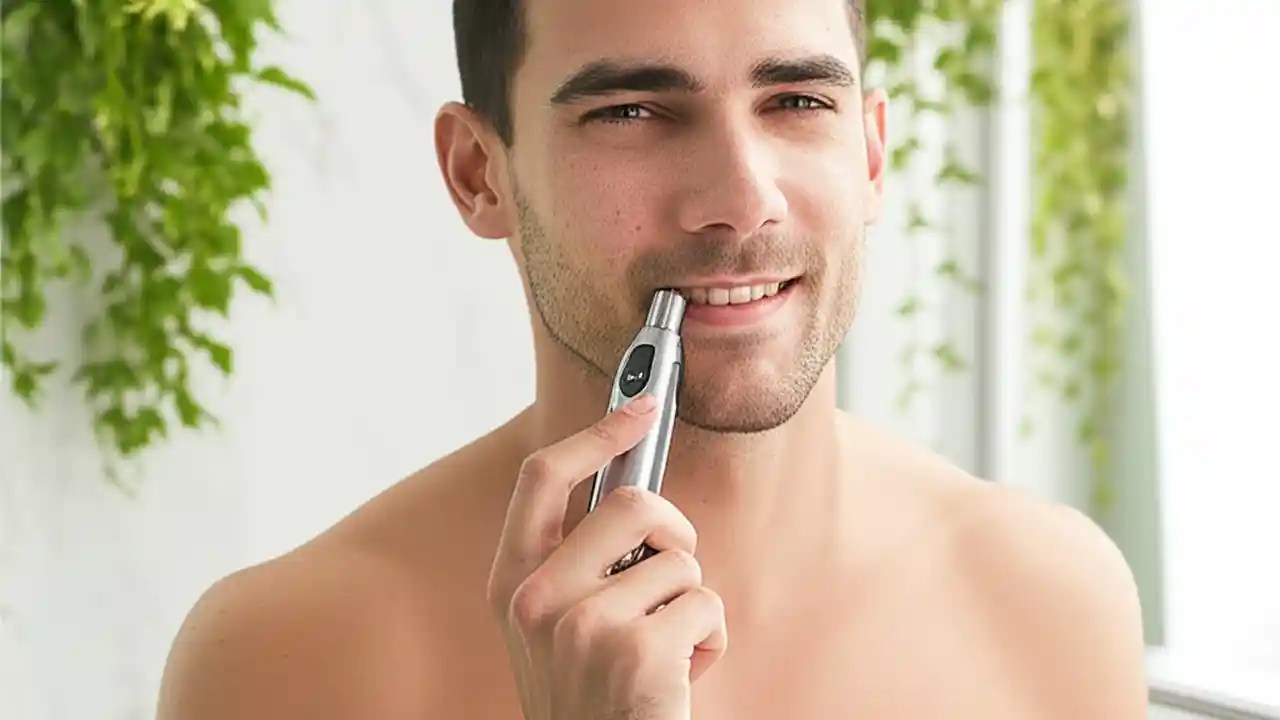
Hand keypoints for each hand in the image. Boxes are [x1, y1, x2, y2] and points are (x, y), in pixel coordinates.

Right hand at [486, 394, 728, 719]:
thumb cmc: (592, 697)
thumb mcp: (558, 626)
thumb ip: (577, 564)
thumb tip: (637, 494)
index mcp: (512, 583)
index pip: (542, 477)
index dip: (597, 431)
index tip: (641, 404)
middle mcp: (536, 598)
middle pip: (630, 501)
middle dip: (673, 527)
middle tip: (673, 562)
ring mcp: (583, 624)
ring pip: (678, 559)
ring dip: (690, 600)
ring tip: (666, 646)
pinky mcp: (635, 651)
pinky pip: (705, 603)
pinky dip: (710, 637)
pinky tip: (681, 676)